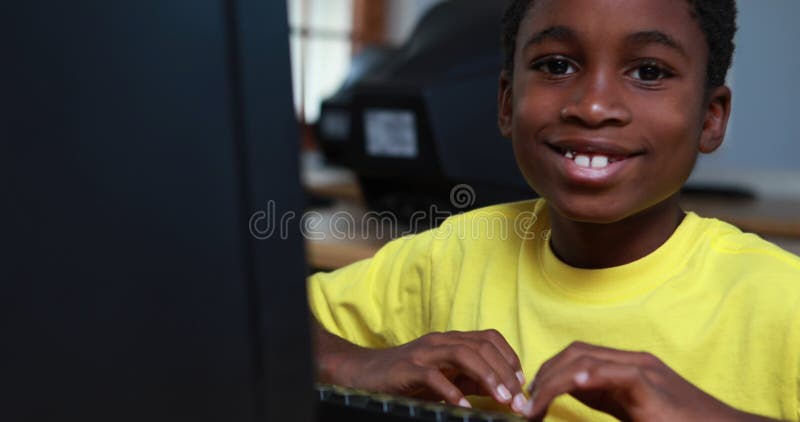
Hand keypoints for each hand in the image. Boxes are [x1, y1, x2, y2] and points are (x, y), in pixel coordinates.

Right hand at [315, 325, 527, 409]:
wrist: (366, 373)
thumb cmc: (408, 377)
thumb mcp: (446, 377)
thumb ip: (471, 380)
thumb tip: (503, 391)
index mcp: (452, 340)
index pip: (489, 338)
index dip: (510, 358)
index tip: (522, 383)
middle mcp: (441, 341)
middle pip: (482, 346)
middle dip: (504, 372)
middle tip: (517, 399)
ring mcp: (424, 353)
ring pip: (464, 354)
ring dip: (487, 376)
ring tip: (501, 399)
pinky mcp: (408, 369)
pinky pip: (434, 376)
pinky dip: (452, 391)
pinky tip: (463, 406)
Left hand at [522, 342, 775, 420]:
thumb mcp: (628, 409)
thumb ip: (601, 396)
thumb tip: (568, 389)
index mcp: (623, 365)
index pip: (575, 355)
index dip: (547, 371)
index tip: (530, 397)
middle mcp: (631, 361)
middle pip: (575, 352)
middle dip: (544, 374)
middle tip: (526, 405)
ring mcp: (644, 370)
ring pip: (588, 360)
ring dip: (555, 381)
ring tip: (536, 405)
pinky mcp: (654, 387)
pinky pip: (619, 374)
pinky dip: (593, 377)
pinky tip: (573, 385)